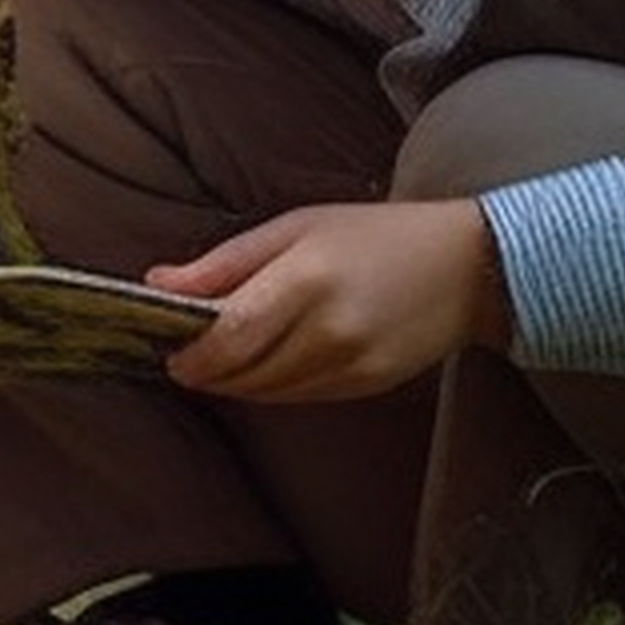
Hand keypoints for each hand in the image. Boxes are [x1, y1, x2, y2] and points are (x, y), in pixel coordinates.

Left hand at [157, 197, 502, 401]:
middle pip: (244, 371)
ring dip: (234, 381)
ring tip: (223, 356)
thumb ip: (225, 263)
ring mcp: (352, 363)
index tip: (168, 350)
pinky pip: (298, 396)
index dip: (192, 353)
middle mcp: (331, 329)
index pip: (231, 335)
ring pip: (267, 392)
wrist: (466, 267)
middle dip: (206, 370)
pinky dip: (271, 385)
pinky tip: (267, 362)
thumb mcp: (295, 228)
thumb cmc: (375, 236)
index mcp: (308, 279)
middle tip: (185, 353)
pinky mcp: (366, 386)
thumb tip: (158, 284)